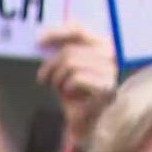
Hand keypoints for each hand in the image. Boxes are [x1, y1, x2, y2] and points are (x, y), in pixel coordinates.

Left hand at [36, 21, 116, 143]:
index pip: (79, 29)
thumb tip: (42, 36)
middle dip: (52, 66)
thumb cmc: (76, 95)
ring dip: (58, 78)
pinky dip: (67, 87)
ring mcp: (112, 72)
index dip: (56, 32)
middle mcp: (112, 56)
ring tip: (61, 89)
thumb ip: (62, 49)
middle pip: (70, 50)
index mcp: (103, 46)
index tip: (38, 41)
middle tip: (46, 79)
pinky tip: (71, 96)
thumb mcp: (67, 68)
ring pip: (71, 63)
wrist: (86, 123)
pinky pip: (77, 78)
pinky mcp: (107, 87)